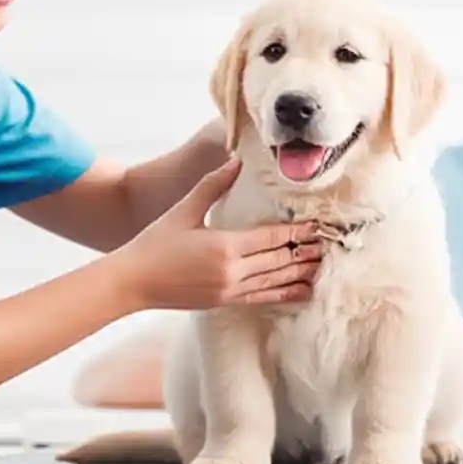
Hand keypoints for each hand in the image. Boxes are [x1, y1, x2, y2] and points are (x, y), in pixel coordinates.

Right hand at [110, 158, 322, 310]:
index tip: (318, 224)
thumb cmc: (154, 243)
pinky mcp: (224, 302)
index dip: (298, 232)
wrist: (133, 282)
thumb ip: (213, 186)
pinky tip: (301, 291)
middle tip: (329, 244)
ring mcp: (229, 290)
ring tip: (322, 266)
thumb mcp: (184, 210)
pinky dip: (284, 293)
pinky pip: (262, 298)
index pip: (272, 238)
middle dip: (306, 252)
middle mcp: (232, 271)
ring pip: (275, 281)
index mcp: (225, 246)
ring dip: (300, 273)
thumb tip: (235, 161)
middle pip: (280, 260)